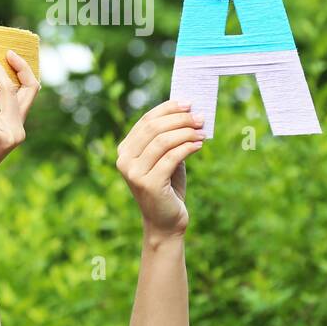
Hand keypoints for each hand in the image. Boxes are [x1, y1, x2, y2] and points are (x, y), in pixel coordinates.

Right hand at [116, 100, 204, 240]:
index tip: (188, 103)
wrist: (166, 222)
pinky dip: (187, 148)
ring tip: (202, 131)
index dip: (168, 109)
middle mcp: (124, 160)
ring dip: (186, 133)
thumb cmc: (168, 187)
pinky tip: (199, 145)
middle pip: (154, 128)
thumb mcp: (166, 158)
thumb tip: (188, 111)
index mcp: (125, 150)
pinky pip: (171, 158)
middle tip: (200, 117)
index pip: (146, 121)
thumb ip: (169, 138)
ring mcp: (134, 173)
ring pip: (163, 142)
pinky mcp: (149, 184)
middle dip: (180, 119)